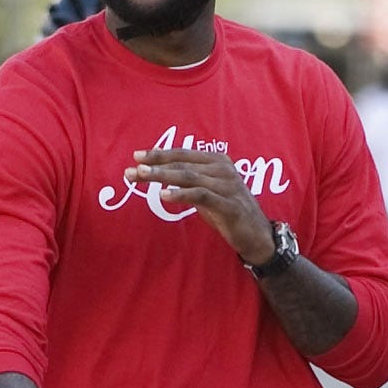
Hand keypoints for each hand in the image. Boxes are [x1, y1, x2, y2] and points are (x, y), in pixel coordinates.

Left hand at [130, 148, 274, 263]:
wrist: (256, 234)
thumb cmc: (226, 210)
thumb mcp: (204, 191)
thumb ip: (185, 181)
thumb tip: (154, 173)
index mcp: (216, 161)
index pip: (183, 153)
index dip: (159, 154)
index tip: (136, 156)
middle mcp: (223, 169)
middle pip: (182, 164)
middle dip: (154, 166)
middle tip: (131, 170)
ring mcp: (227, 186)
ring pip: (189, 177)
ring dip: (162, 176)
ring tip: (142, 176)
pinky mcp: (229, 205)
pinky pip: (201, 195)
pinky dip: (181, 194)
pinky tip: (165, 195)